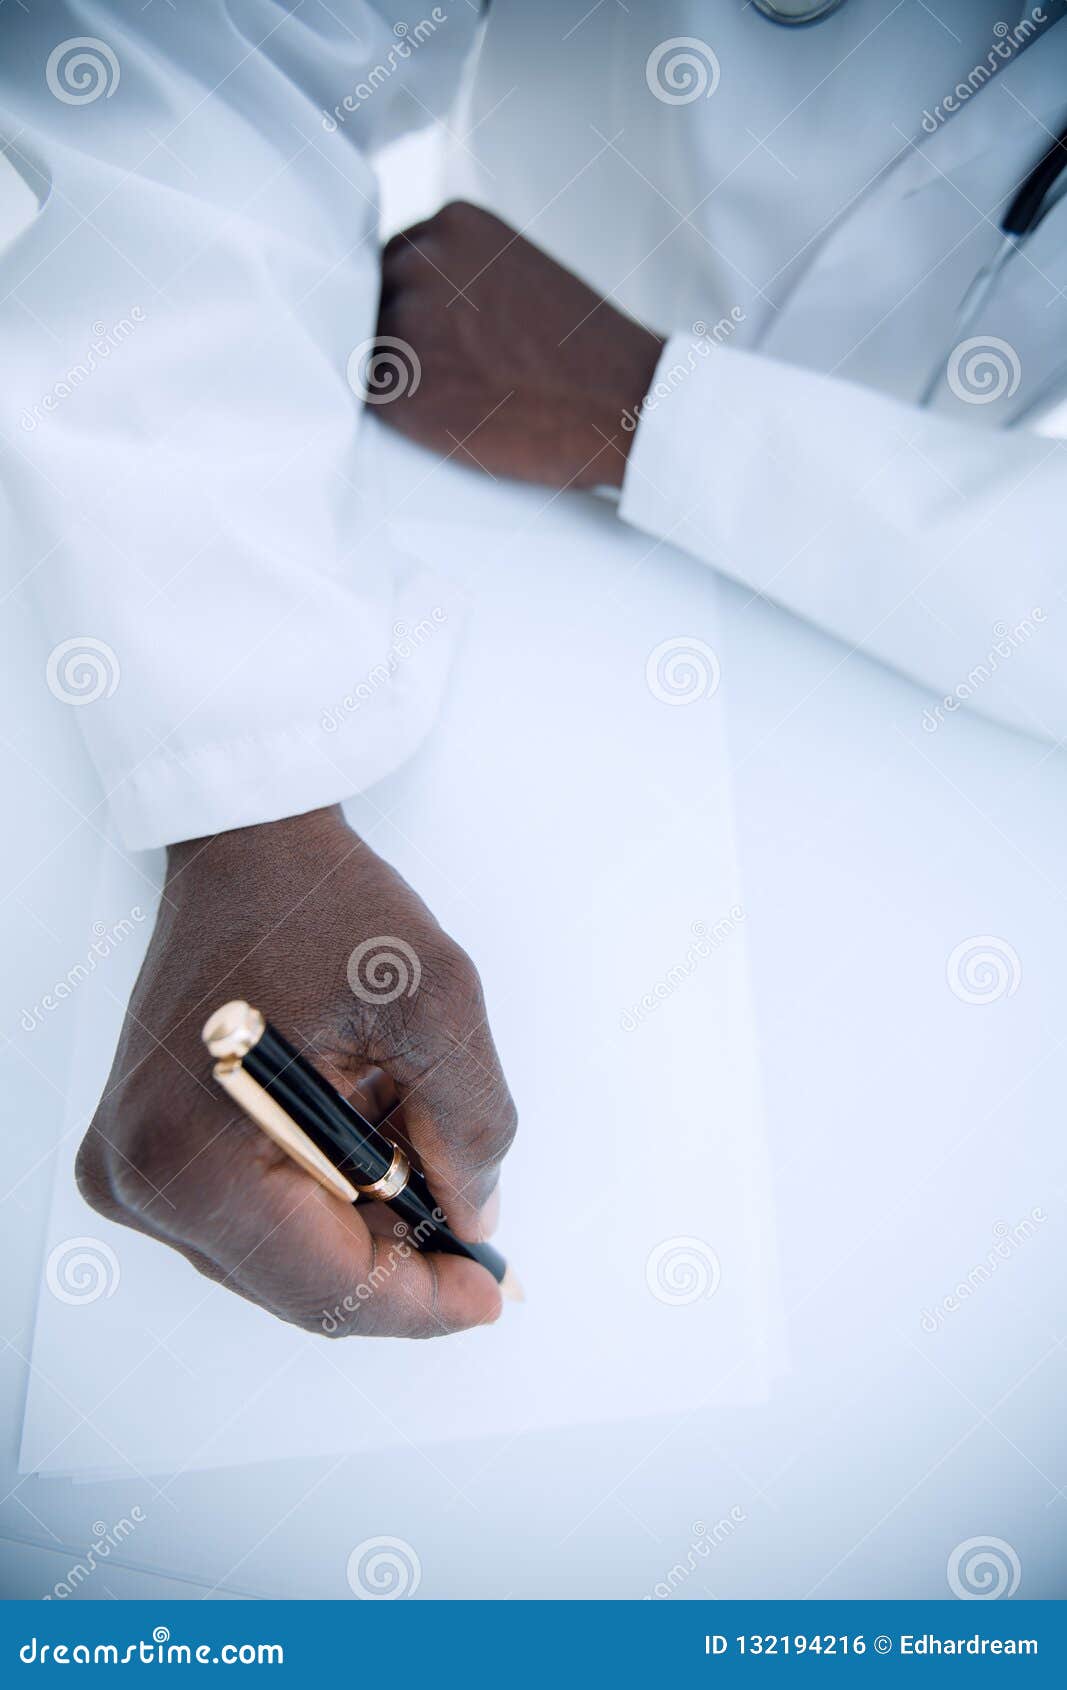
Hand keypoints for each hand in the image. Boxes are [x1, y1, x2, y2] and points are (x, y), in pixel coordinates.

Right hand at [77, 806, 515, 1337]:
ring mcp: (131, 1169)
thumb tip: (474, 1223)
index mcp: (194, 1157)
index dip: (420, 1304)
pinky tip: (359, 1136)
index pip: (325, 1287)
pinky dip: (319, 1197)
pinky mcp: (144, 1151)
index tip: (489, 1294)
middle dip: (396, 1263)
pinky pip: (252, 1218)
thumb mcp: (436, 1001)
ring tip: (408, 1146)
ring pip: (279, 1257)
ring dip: (358, 1226)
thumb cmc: (325, 903)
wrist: (249, 846)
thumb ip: (472, 1126)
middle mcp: (140, 1178)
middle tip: (474, 1235)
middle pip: (299, 1285)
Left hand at [372, 201, 663, 488]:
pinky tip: (435, 425)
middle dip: (398, 337)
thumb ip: (466, 275)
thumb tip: (421, 309)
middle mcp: (422, 261)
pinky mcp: (397, 385)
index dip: (411, 305)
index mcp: (456, 224)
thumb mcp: (521, 276)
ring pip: (366, 348)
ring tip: (450, 403)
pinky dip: (393, 415)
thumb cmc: (586, 355)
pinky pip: (365, 398)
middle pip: (376, 299)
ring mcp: (405, 321)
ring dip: (394, 376)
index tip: (437, 337)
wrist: (623, 402)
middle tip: (443, 377)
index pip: (397, 259)